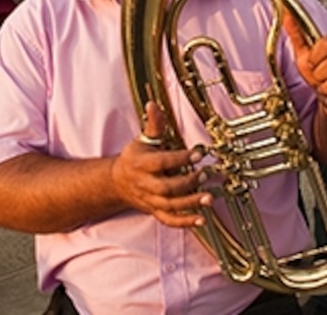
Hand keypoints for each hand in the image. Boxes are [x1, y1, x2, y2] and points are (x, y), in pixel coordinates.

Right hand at [110, 102, 209, 227]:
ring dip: (190, 203)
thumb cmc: (134, 159)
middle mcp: (145, 184)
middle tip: (205, 174)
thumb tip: (153, 104)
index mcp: (142, 164)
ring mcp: (150, 200)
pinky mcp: (154, 211)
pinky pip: (169, 220)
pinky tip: (201, 219)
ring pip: (169, 206)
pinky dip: (184, 222)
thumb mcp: (143, 140)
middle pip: (166, 187)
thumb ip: (154, 124)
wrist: (118, 183)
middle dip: (188, 183)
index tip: (198, 153)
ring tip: (209, 197)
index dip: (180, 158)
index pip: (162, 162)